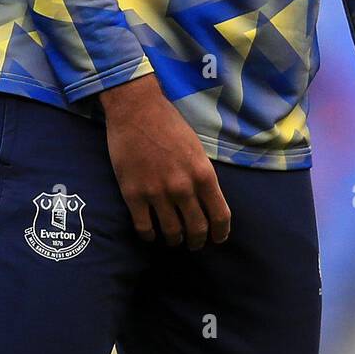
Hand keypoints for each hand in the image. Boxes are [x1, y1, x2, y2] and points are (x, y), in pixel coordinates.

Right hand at [99, 74, 230, 249]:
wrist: (136, 109)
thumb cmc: (168, 124)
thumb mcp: (196, 148)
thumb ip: (202, 175)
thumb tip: (207, 199)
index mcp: (203, 174)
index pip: (220, 216)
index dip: (221, 232)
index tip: (218, 238)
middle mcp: (183, 188)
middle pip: (197, 229)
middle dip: (197, 241)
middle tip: (194, 243)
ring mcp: (157, 193)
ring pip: (171, 233)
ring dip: (174, 240)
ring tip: (173, 238)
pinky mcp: (133, 195)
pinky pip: (144, 228)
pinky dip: (149, 236)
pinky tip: (150, 233)